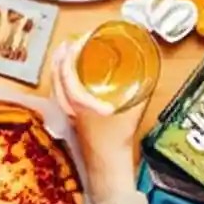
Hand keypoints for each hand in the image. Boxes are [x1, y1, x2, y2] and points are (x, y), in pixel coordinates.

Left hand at [48, 40, 141, 199]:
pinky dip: (61, 76)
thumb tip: (149, 64)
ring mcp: (63, 109)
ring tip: (70, 50)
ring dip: (59, 64)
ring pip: (54, 81)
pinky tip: (71, 73)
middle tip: (73, 39)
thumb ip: (140, 87)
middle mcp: (65, 103)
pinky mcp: (66, 115)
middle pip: (55, 73)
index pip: (65, 71)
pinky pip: (58, 90)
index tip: (78, 39)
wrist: (108, 164)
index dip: (69, 52)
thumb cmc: (117, 139)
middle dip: (61, 54)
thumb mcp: (131, 109)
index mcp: (77, 100)